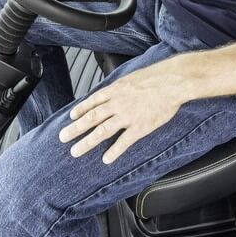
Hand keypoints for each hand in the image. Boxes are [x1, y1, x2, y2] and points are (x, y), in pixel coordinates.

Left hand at [59, 59, 187, 163]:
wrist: (172, 81)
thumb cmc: (155, 77)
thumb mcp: (132, 77)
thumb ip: (121, 87)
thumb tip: (113, 91)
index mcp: (115, 90)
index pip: (92, 102)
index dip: (80, 110)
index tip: (71, 117)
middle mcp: (117, 103)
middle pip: (91, 118)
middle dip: (75, 128)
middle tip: (63, 137)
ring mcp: (127, 116)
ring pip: (102, 131)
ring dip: (87, 142)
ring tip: (75, 151)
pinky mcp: (140, 127)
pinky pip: (124, 141)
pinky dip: (114, 151)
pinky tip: (106, 159)